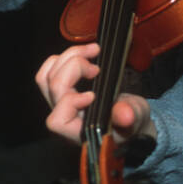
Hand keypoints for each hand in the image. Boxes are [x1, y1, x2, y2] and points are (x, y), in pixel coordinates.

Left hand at [35, 43, 153, 145]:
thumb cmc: (132, 121)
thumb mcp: (136, 117)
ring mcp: (60, 104)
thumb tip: (127, 115)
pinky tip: (81, 54)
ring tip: (91, 51)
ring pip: (46, 77)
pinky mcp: (61, 91)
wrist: (129, 117)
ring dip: (66, 58)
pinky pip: (47, 73)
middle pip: (54, 88)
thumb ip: (130, 116)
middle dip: (74, 67)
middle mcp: (65, 119)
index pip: (58, 120)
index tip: (93, 95)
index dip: (71, 102)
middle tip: (97, 66)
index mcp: (79, 131)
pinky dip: (60, 59)